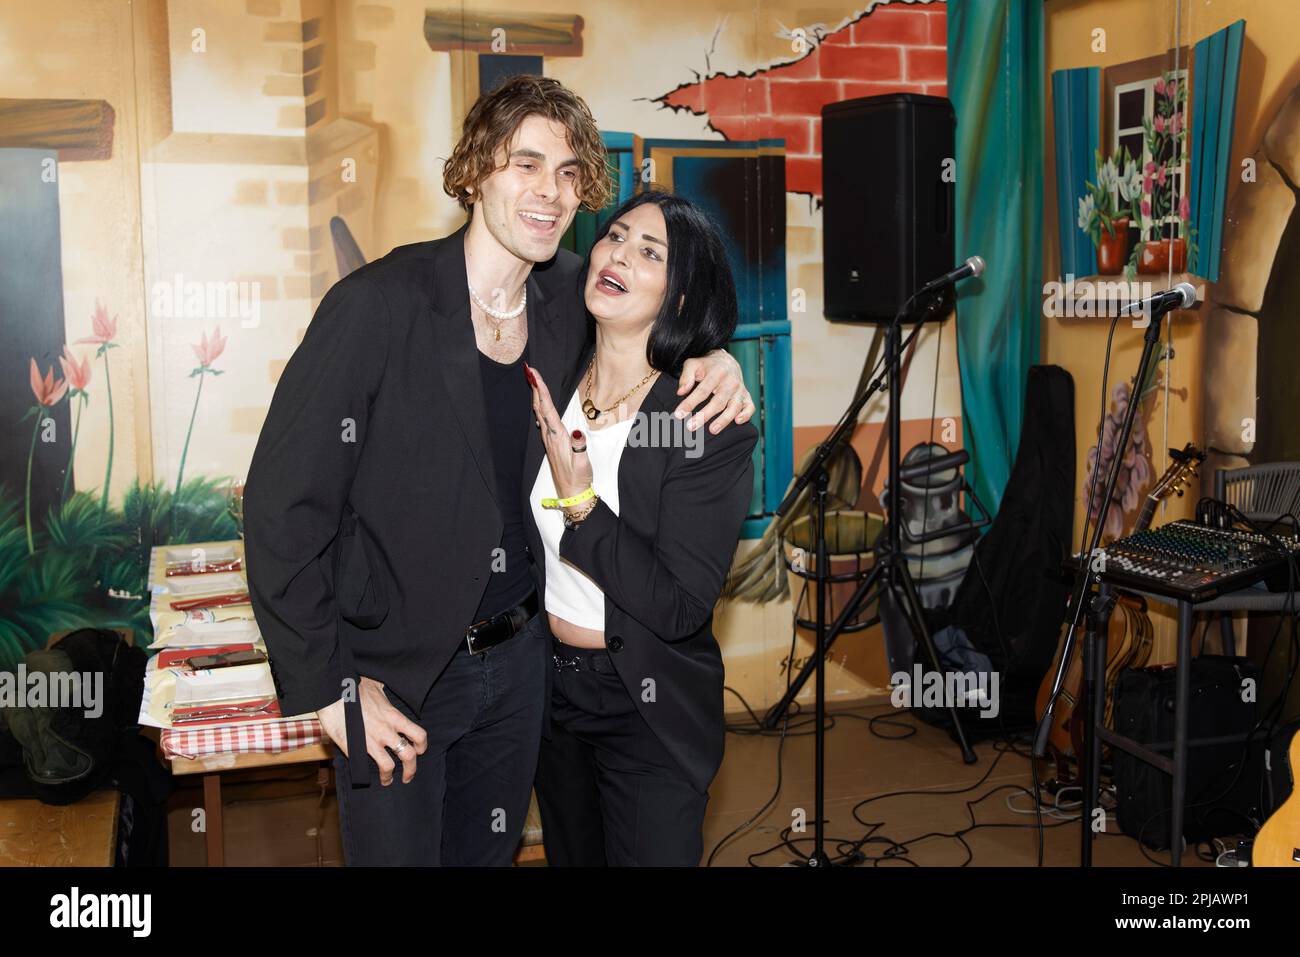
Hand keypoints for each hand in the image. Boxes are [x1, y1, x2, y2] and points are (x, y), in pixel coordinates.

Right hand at [316, 677, 427, 785]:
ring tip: (389, 780)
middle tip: (409, 775)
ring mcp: (371, 741)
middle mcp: (386, 731)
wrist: (333, 693)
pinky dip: (370, 773)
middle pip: (408, 755)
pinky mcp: (356, 748)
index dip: (422, 745)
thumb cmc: (354, 687)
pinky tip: (370, 776)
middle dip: (411, 769)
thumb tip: (384, 691)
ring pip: (389, 766)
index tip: (419, 750)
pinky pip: (367, 766)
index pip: (418, 734)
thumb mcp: (376, 686)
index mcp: (394, 716)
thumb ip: (384, 695)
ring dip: (390, 776)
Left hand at [525, 362, 592, 501]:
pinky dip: (540, 407)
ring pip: (539, 412)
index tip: (535, 375)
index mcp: (557, 437)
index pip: (547, 408)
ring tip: (533, 380)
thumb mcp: (583, 463)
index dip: (541, 390)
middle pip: (540, 407)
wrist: (572, 494)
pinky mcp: (551, 443)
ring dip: (536, 395)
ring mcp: (548, 440)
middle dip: (535, 387)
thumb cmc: (579, 478)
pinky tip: (539, 405)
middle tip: (529, 370)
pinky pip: (542, 420)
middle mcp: (550, 436)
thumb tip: (576, 432)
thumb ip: (579, 447)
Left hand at [674, 348, 753, 433]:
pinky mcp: (747, 397)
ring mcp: (740, 390)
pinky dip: (746, 415)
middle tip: (690, 427)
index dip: (690, 403)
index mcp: (717, 373)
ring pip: (734, 407)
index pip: (702, 390)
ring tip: (712, 430)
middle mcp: (731, 382)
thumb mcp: (693, 364)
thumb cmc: (707, 367)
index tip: (679, 414)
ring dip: (724, 420)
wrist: (727, 363)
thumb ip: (686, 377)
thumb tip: (681, 392)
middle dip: (704, 415)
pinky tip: (738, 421)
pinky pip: (750, 407)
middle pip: (718, 401)